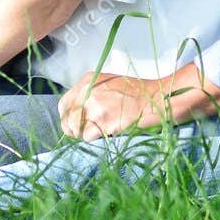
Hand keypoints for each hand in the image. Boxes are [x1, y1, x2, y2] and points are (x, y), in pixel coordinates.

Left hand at [58, 72, 172, 141]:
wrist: (156, 100)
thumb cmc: (136, 93)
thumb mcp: (108, 84)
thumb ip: (90, 94)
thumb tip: (76, 112)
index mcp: (87, 81)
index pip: (64, 103)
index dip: (66, 116)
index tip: (72, 124)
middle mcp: (88, 92)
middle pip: (67, 118)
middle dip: (72, 129)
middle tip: (82, 134)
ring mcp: (95, 107)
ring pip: (75, 129)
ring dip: (83, 135)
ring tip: (96, 133)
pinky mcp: (103, 122)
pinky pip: (87, 136)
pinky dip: (94, 139)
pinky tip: (106, 134)